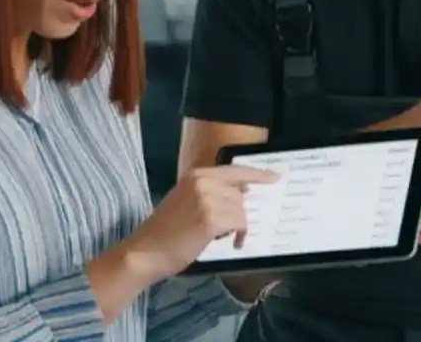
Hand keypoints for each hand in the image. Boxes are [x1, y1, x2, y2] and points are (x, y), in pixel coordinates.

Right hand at [124, 165, 278, 280]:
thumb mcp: (186, 200)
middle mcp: (202, 182)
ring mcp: (207, 199)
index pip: (235, 170)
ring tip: (228, 238)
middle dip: (240, 214)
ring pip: (241, 210)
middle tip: (234, 231)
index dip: (257, 174)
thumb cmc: (165, 230)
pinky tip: (232, 243)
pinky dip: (239, 235)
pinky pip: (239, 224)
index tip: (275, 177)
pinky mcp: (210, 219)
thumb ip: (212, 192)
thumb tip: (243, 192)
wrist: (146, 251)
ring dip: (239, 226)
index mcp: (196, 175)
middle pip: (240, 194)